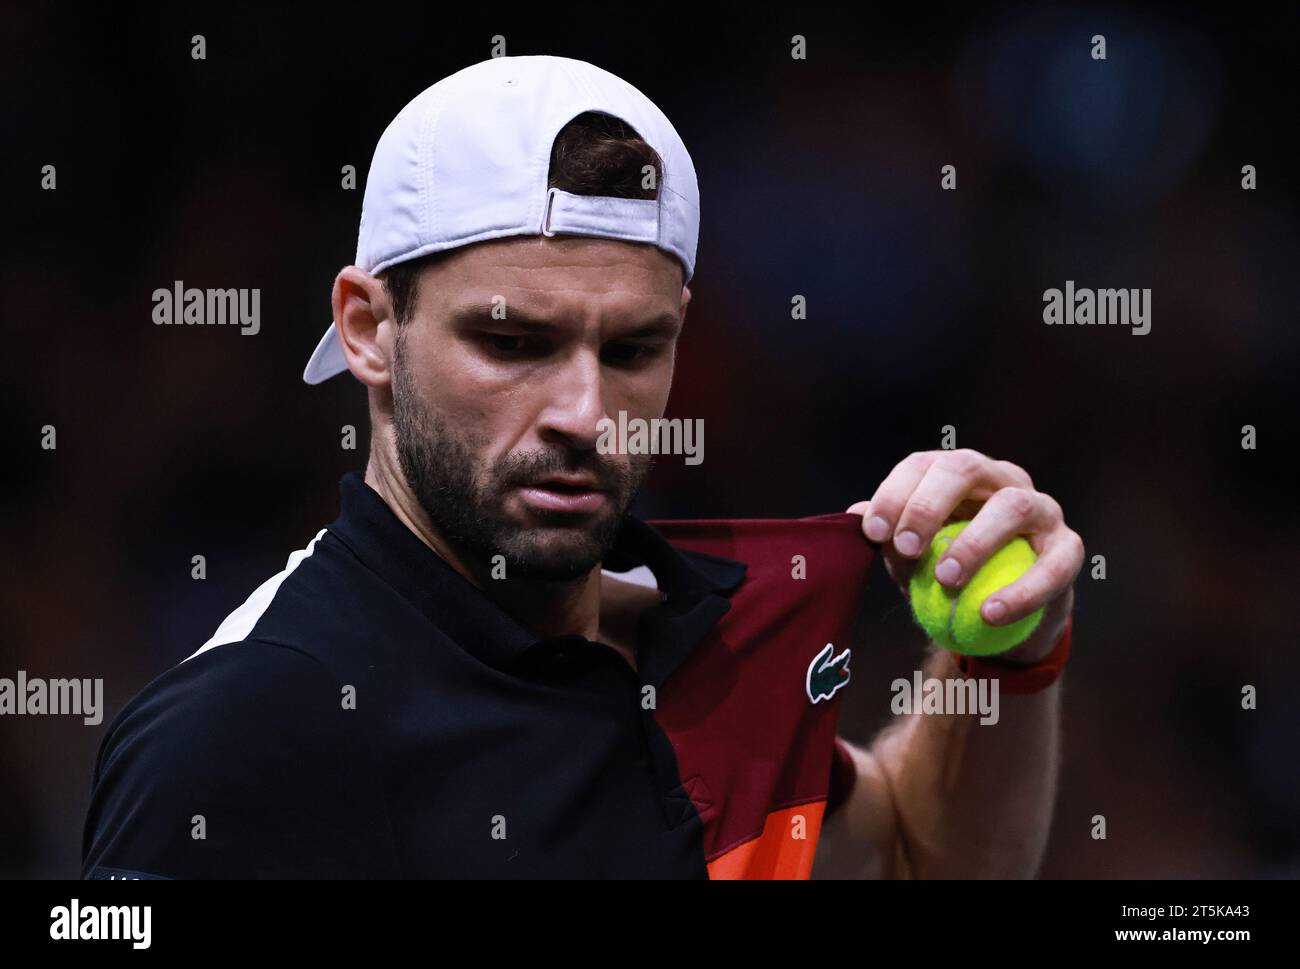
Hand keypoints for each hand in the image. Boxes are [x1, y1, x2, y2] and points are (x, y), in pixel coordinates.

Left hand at [847, 449, 1082, 663]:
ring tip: (946, 579)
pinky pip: (1052, 565)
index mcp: (958, 474)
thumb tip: (855, 517)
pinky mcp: (1068, 548)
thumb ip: (889, 539)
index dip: (894, 492)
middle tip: (906, 546)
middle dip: (929, 504)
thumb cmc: (950, 575)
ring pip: (1012, 507)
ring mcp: (1041, 508)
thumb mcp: (914, 558)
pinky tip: (989, 613)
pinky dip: (1021, 591)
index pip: (922, 464)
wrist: (1003, 614)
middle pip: (965, 468)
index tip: (873, 532)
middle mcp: (1001, 478)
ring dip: (975, 542)